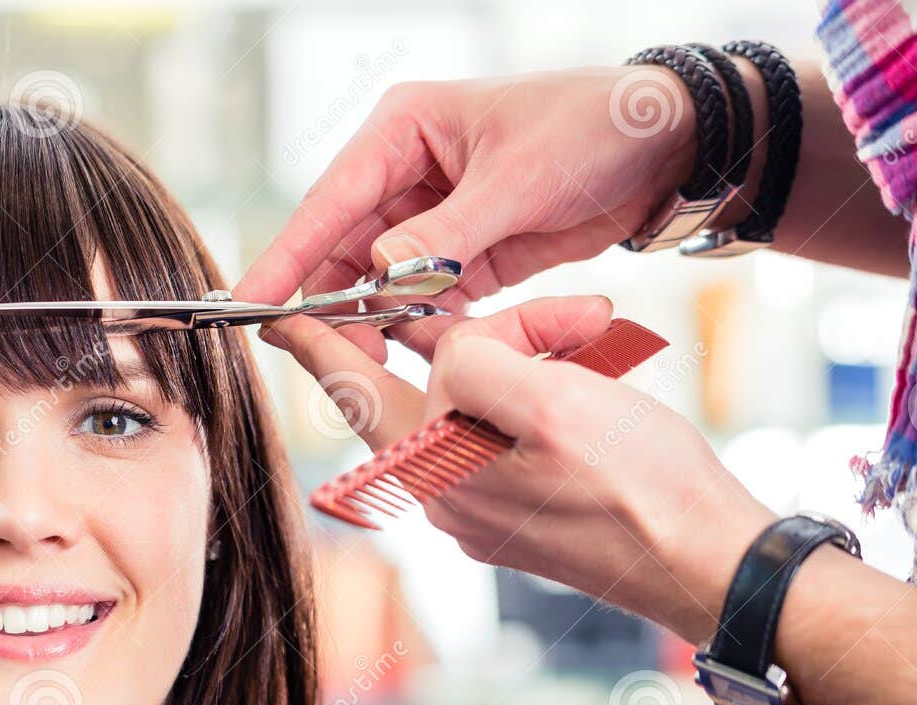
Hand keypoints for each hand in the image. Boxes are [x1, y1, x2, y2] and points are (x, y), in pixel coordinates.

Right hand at [237, 67, 699, 360]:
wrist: (668, 146)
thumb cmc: (593, 130)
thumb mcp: (517, 180)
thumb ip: (446, 234)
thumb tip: (380, 277)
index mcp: (404, 130)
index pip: (329, 201)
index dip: (288, 257)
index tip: (249, 304)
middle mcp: (407, 174)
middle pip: (345, 250)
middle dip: (334, 305)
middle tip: (328, 357)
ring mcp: (435, 219)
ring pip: (381, 284)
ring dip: (379, 323)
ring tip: (376, 363)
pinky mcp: (467, 256)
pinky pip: (425, 301)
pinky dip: (422, 329)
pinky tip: (422, 354)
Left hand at [270, 298, 775, 643]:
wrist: (707, 561)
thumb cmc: (638, 486)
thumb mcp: (549, 400)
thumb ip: (475, 361)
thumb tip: (447, 350)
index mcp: (431, 464)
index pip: (353, 386)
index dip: (315, 342)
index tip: (275, 315)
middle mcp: (440, 491)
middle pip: (429, 381)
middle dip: (484, 333)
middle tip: (557, 318)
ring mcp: (478, 505)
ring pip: (476, 399)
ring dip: (530, 357)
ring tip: (596, 341)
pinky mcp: (517, 510)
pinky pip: (504, 430)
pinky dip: (541, 393)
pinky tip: (590, 378)